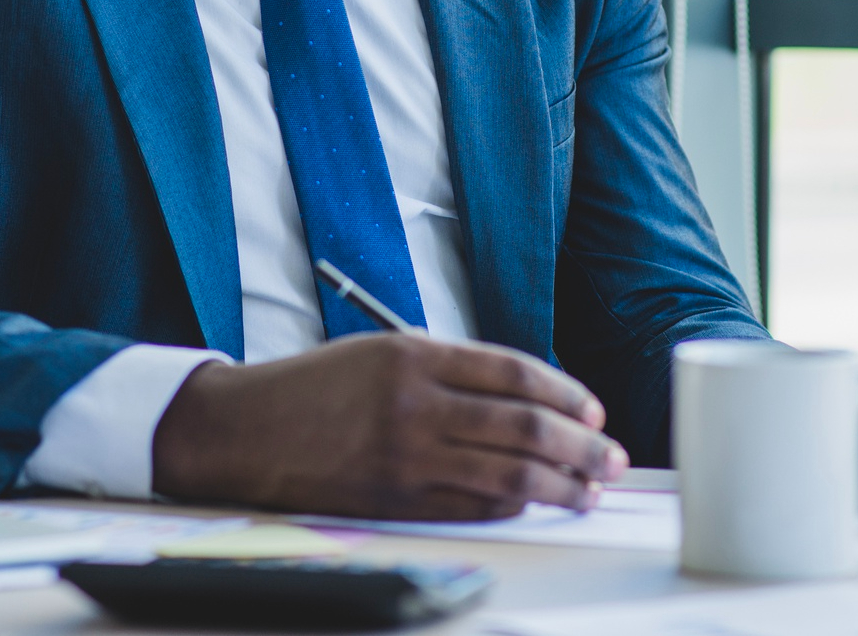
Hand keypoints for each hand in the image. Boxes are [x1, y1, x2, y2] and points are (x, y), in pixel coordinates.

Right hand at [151, 332, 628, 519]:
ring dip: (561, 484)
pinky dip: (514, 505)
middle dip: (580, 445)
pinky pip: (473, 505)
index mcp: (413, 354)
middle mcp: (414, 404)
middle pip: (524, 425)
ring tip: (589, 490)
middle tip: (612, 458)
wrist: (245, 431)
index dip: (565, 392)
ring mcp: (405, 456)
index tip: (593, 410)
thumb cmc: (315, 388)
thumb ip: (448, 369)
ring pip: (508, 473)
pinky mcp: (395, 499)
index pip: (513, 372)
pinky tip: (537, 503)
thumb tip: (527, 399)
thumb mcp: (380, 352)